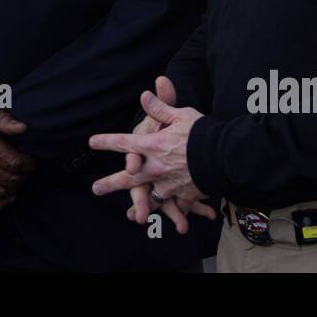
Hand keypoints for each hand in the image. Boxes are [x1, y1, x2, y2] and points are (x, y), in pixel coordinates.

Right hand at [0, 95, 34, 206]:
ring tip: (17, 181)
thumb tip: (22, 129)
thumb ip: (1, 119)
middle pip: (8, 179)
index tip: (31, 162)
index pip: (13, 162)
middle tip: (26, 172)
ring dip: (12, 189)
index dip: (28, 165)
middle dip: (22, 177)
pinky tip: (4, 198)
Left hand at [90, 90, 214, 234]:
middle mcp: (156, 167)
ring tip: (131, 215)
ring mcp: (169, 184)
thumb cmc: (202, 132)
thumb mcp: (180, 115)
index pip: (124, 143)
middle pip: (129, 179)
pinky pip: (175, 206)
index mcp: (152, 146)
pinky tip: (171, 222)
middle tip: (95, 189)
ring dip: (140, 206)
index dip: (106, 142)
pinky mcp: (184, 195)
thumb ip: (161, 108)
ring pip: (150, 197)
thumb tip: (144, 94)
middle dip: (110, 184)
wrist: (224, 155)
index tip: (92, 142)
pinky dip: (174, 214)